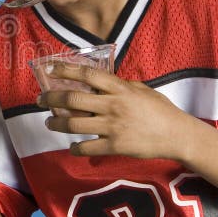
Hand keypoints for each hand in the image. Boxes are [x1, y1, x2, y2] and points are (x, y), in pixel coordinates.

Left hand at [37, 62, 192, 159]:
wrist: (177, 135)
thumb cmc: (160, 110)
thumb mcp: (141, 89)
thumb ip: (120, 85)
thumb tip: (101, 82)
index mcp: (119, 88)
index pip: (87, 75)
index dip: (65, 70)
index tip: (49, 68)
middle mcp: (113, 105)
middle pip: (73, 100)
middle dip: (51, 99)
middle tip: (40, 100)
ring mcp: (113, 126)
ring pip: (74, 125)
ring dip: (57, 124)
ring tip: (50, 122)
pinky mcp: (115, 146)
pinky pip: (87, 147)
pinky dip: (75, 148)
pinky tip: (72, 147)